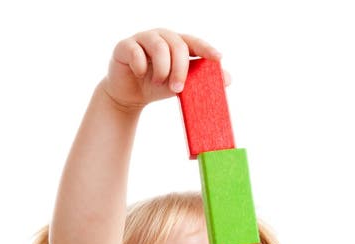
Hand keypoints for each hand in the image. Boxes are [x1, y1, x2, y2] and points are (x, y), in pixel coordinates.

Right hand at [101, 29, 228, 111]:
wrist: (130, 95)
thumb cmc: (157, 86)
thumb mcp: (181, 85)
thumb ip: (200, 80)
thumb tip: (228, 79)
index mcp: (176, 44)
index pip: (194, 42)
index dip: (206, 49)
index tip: (218, 59)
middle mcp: (161, 37)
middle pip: (178, 45)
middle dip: (181, 69)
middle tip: (178, 88)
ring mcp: (142, 39)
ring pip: (159, 46)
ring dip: (162, 69)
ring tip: (158, 83)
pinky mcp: (125, 46)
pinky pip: (136, 51)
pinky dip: (141, 66)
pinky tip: (141, 74)